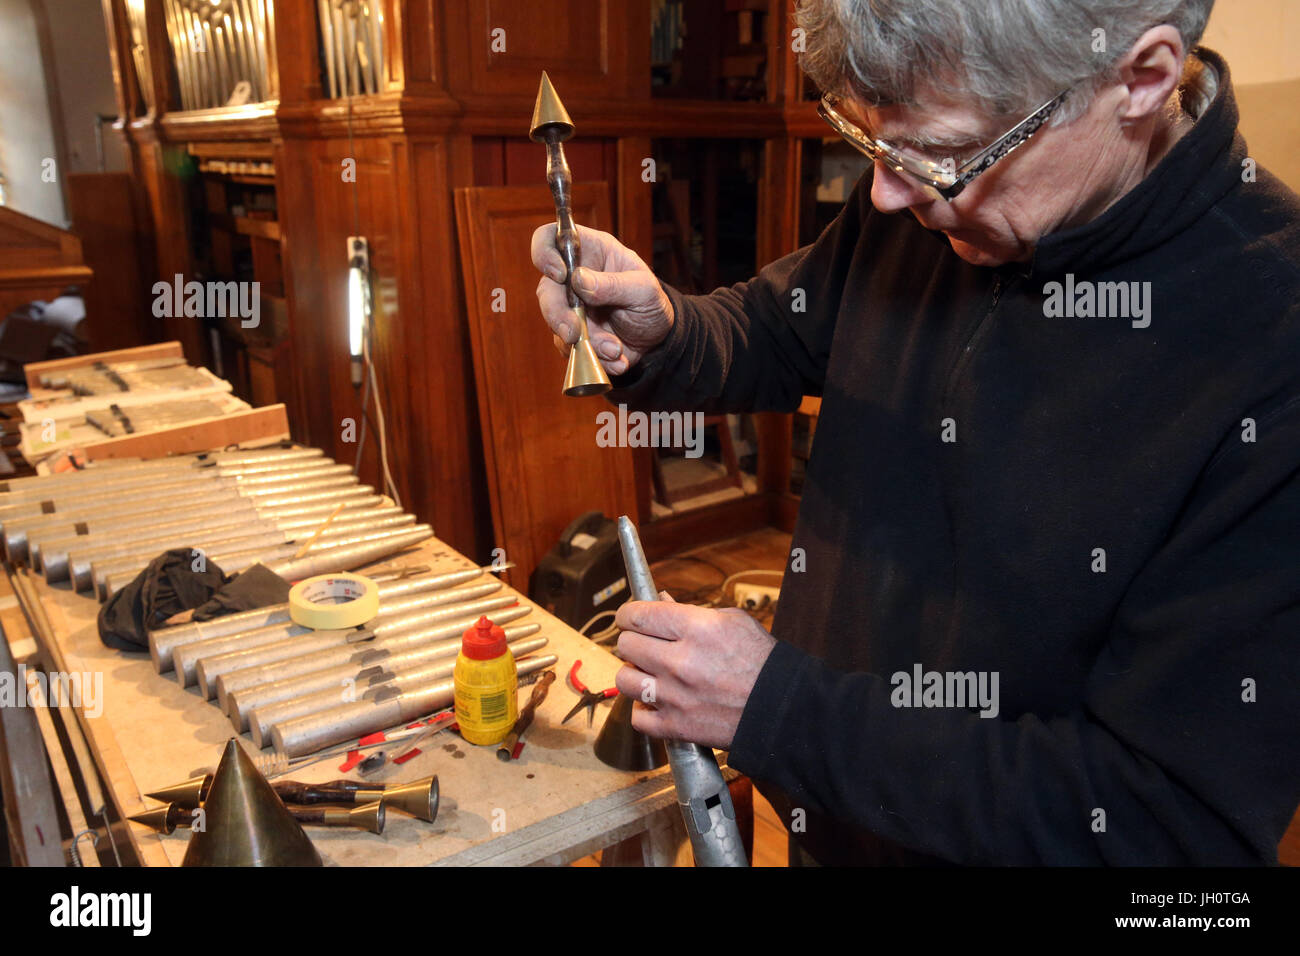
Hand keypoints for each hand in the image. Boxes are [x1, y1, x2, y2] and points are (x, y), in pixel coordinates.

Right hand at [531, 223, 674, 374]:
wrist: (658, 338)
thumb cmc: (652, 302)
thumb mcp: (644, 290)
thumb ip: (614, 284)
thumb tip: (579, 280)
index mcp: (589, 251)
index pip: (550, 238)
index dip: (545, 253)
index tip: (560, 274)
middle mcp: (573, 277)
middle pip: (546, 290)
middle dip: (557, 315)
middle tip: (575, 334)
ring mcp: (570, 307)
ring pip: (555, 324)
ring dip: (584, 342)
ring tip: (614, 349)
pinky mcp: (572, 334)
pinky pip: (569, 348)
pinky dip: (592, 357)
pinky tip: (616, 358)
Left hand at [613, 594, 776, 748]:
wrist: (782, 708)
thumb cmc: (761, 661)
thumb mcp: (732, 621)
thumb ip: (690, 611)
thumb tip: (660, 600)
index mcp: (697, 628)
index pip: (638, 615)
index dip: (628, 614)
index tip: (630, 618)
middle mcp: (681, 661)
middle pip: (626, 645)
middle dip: (633, 641)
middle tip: (645, 645)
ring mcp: (676, 697)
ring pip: (624, 680)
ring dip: (634, 674)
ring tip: (650, 674)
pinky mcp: (677, 726)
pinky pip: (637, 718)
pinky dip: (644, 710)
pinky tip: (658, 702)